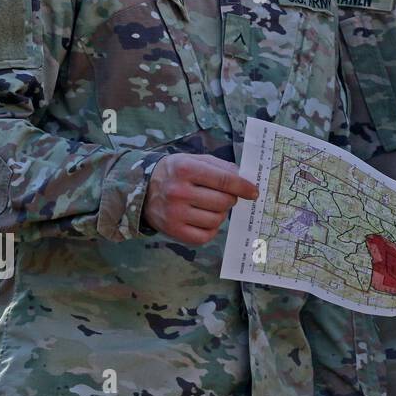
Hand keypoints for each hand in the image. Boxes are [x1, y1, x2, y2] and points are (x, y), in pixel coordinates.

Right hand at [143, 154, 257, 245]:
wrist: (141, 189)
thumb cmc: (175, 172)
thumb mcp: (194, 159)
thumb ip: (220, 166)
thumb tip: (245, 179)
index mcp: (186, 169)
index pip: (224, 180)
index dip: (244, 187)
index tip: (254, 192)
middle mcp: (178, 191)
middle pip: (223, 202)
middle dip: (231, 199)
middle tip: (225, 196)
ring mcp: (174, 213)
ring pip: (217, 219)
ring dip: (221, 214)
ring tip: (211, 206)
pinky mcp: (173, 230)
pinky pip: (205, 236)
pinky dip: (211, 229)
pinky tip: (205, 219)